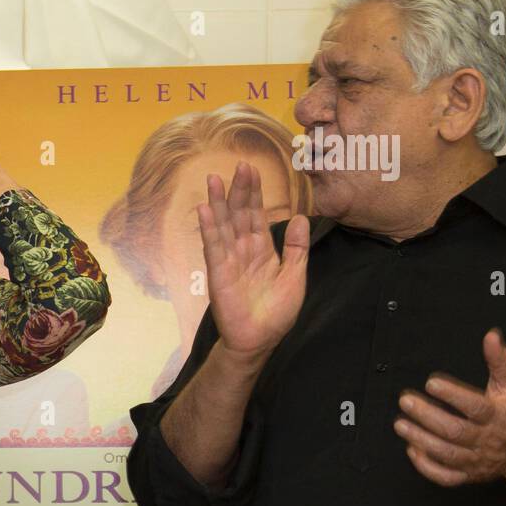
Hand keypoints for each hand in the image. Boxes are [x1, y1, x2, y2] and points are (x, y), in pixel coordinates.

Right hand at [198, 162, 309, 361]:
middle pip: (239, 214)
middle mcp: (242, 251)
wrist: (259, 340)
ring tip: (213, 179)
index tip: (252, 170)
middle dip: (238, 190)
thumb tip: (301, 217)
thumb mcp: (295, 277)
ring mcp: (228, 260)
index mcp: (262, 250)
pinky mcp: (218, 273)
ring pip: (223, 225)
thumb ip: (296, 248)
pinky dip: (209, 228)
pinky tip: (205, 210)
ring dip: (218, 202)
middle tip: (238, 165)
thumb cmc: (276, 313)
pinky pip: (213, 246)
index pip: (257, 215)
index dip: (255, 193)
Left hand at [394, 329, 505, 486]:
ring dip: (420, 439)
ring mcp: (477, 459)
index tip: (431, 383)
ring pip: (446, 454)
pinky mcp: (468, 474)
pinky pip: (446, 477)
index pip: (475, 408)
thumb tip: (491, 336)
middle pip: (455, 431)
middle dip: (427, 416)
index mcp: (499, 416)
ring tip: (400, 424)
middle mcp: (487, 440)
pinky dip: (427, 466)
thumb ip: (500, 361)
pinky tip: (412, 449)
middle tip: (406, 401)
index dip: (452, 395)